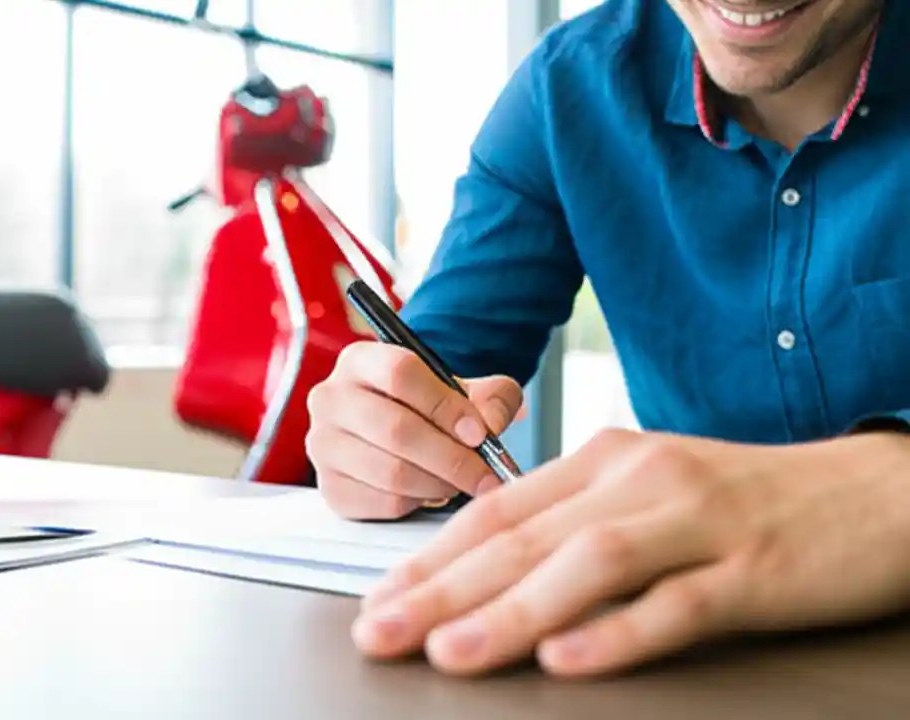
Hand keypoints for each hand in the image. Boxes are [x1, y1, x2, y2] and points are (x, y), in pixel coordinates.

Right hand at [305, 342, 524, 520]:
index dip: (445, 405)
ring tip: (459, 482)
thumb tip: (490, 426)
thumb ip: (492, 398)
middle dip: (452, 458)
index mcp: (360, 360)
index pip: (399, 373)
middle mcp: (331, 399)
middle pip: (396, 429)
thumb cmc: (426, 408)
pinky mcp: (329, 487)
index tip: (478, 433)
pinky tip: (429, 491)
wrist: (393, 433)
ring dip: (438, 484)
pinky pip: (382, 502)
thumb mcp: (465, 389)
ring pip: (391, 472)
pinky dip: (417, 502)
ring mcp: (323, 445)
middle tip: (483, 474)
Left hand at [350, 428, 909, 677]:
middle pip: (525, 538)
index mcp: (605, 460)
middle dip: (441, 589)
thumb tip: (488, 573)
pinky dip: (620, 633)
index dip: (431, 556)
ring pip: (588, 565)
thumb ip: (573, 521)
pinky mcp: (755, 569)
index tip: (377, 597)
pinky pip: (679, 604)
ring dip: (511, 611)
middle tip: (380, 632)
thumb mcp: (647, 491)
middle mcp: (641, 480)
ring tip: (449, 651)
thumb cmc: (746, 497)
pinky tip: (570, 659)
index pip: (498, 510)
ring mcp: (699, 522)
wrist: (873, 491)